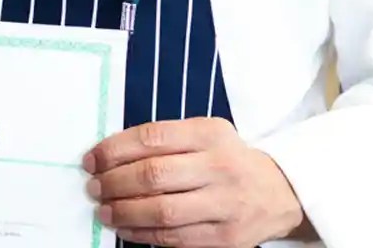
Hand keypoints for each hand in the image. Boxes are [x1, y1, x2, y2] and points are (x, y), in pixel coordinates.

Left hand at [83, 117, 311, 246]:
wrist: (280, 192)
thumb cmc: (229, 159)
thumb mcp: (207, 135)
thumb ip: (167, 140)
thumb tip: (111, 155)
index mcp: (210, 133)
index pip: (152, 138)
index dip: (115, 149)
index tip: (92, 159)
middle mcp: (220, 166)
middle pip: (154, 174)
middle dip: (114, 182)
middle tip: (94, 186)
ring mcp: (225, 203)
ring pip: (162, 210)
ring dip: (124, 211)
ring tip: (103, 209)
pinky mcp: (226, 237)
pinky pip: (174, 238)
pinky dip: (142, 234)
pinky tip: (125, 228)